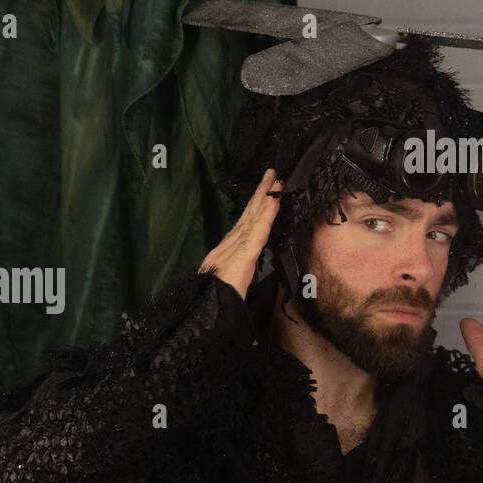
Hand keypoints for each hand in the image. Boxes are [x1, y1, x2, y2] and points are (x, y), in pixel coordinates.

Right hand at [199, 168, 282, 298]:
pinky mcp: (244, 253)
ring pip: (254, 217)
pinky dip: (267, 215)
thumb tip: (243, 261)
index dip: (255, 205)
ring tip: (276, 179)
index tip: (265, 189)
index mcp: (229, 247)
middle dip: (260, 193)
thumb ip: (235, 266)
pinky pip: (259, 231)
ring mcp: (237, 246)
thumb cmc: (217, 297)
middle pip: (249, 213)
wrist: (207, 308)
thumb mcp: (228, 278)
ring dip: (265, 197)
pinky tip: (274, 202)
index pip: (245, 222)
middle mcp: (232, 241)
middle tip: (272, 173)